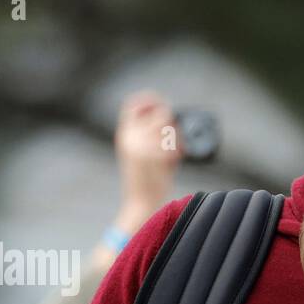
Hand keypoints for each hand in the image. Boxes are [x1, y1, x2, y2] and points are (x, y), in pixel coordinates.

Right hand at [113, 91, 181, 229]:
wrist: (140, 204)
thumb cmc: (146, 182)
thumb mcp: (142, 154)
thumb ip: (152, 137)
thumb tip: (171, 122)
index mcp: (125, 135)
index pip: (132, 105)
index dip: (149, 99)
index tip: (162, 103)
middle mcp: (130, 137)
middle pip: (159, 113)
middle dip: (173, 123)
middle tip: (177, 138)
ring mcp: (140, 145)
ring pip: (170, 126)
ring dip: (178, 137)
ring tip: (176, 151)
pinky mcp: (152, 156)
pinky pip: (174, 144)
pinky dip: (178, 151)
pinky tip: (177, 159)